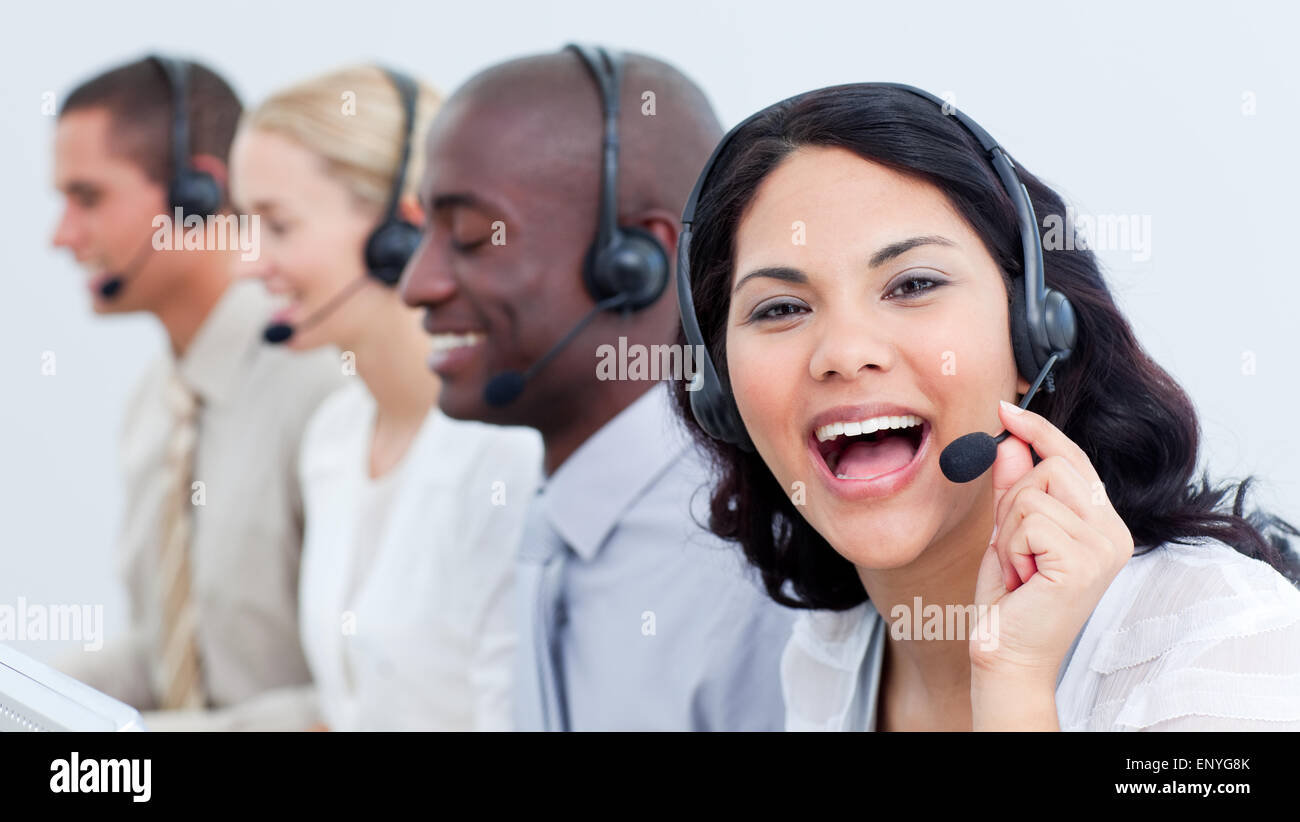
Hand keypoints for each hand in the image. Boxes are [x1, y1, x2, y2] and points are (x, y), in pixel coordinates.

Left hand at [969, 400, 1133, 682]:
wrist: (1006, 654)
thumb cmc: (1009, 600)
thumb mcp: (1009, 532)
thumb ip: (1014, 488)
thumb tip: (1013, 441)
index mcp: (1103, 524)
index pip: (1074, 459)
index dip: (1040, 431)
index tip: (1007, 409)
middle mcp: (1113, 533)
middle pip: (1052, 466)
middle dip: (1014, 500)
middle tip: (1014, 547)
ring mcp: (1104, 547)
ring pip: (1035, 491)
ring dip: (1010, 529)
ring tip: (1020, 567)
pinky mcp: (1084, 561)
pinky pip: (1029, 519)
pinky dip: (1012, 546)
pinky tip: (1023, 577)